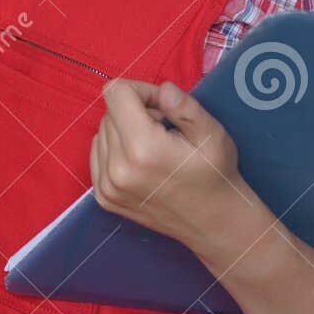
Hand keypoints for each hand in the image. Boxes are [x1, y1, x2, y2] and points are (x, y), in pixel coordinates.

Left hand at [89, 78, 255, 251]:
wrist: (213, 223)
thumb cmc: (215, 175)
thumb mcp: (212, 134)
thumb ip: (184, 107)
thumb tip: (161, 89)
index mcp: (142, 148)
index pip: (116, 93)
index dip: (141, 90)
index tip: (162, 106)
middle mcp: (117, 168)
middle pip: (109, 113)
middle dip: (135, 112)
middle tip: (164, 129)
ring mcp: (106, 186)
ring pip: (101, 132)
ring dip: (124, 131)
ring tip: (154, 148)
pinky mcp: (102, 196)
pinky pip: (97, 153)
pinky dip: (115, 149)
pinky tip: (141, 161)